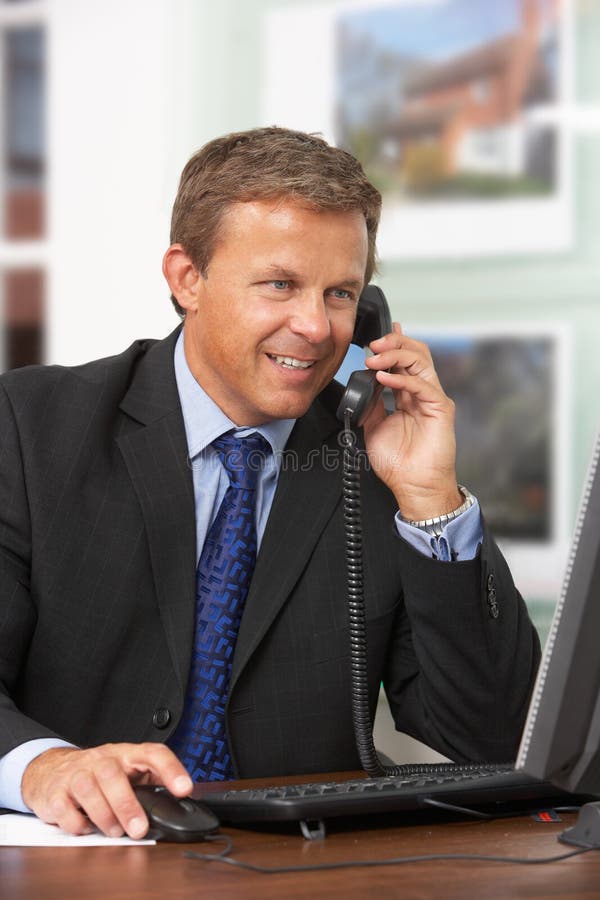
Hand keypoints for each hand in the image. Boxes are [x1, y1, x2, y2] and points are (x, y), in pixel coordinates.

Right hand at [21, 743, 192, 838]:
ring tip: (114, 831)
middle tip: (139, 829)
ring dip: (104, 816)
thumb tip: (178, 801)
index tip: (184, 789)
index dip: (171, 768)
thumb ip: (150, 782)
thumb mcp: (128, 771)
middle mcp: (101, 759)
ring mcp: (76, 773)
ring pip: (88, 789)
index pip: (152, 753)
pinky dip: (77, 824)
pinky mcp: (56, 792)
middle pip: (112, 774)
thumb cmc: (100, 773)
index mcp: (126, 754)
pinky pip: (64, 808)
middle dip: (127, 805)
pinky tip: (87, 828)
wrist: (53, 769)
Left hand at [362, 323, 461, 518]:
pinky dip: (401, 378)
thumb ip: (371, 402)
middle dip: (392, 344)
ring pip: (420, 361)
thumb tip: (363, 381)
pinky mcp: (441, 408)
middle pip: (414, 354)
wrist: (412, 486)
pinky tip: (383, 378)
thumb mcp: (374, 426)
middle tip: (371, 345)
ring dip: (395, 355)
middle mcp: (422, 393)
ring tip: (374, 358)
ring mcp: (433, 398)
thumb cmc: (398, 463)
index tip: (371, 339)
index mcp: (408, 395)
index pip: (403, 360)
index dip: (391, 345)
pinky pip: (422, 385)